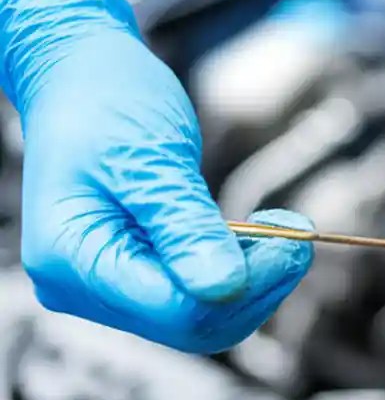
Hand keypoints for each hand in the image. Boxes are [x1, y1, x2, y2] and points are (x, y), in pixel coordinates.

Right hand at [1, 0, 311, 353]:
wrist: (80, 75)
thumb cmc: (104, 101)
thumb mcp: (148, 157)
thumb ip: (184, 225)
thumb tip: (224, 288)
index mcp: (71, 259)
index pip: (175, 309)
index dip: (244, 284)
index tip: (290, 237)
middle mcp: (80, 286)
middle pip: (191, 324)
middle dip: (256, 286)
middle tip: (298, 233)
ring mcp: (106, 286)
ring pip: (200, 320)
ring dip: (254, 284)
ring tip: (284, 231)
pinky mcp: (136, 276)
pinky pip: (196, 299)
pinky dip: (237, 275)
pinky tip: (258, 239)